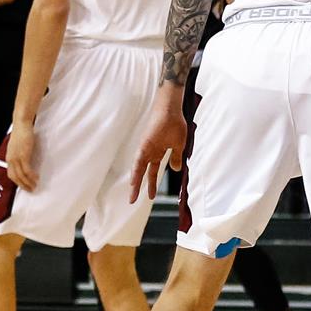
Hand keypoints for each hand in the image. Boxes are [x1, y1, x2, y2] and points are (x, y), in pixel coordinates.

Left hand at [8, 121, 41, 191]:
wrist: (21, 124)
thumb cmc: (21, 134)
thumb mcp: (18, 147)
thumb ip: (19, 155)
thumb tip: (25, 162)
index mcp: (9, 158)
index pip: (11, 175)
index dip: (18, 182)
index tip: (24, 186)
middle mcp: (10, 160)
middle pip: (15, 177)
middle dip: (23, 185)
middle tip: (31, 190)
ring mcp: (16, 158)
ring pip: (21, 175)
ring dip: (28, 182)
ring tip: (35, 186)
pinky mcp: (23, 156)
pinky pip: (27, 170)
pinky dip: (31, 176)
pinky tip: (37, 178)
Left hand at [128, 85, 188, 203]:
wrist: (172, 109)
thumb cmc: (175, 124)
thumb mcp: (178, 145)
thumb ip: (176, 157)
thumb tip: (176, 169)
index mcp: (158, 153)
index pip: (152, 172)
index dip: (150, 184)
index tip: (149, 196)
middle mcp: (150, 152)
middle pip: (142, 172)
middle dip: (139, 187)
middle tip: (133, 200)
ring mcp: (146, 147)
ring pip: (138, 167)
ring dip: (135, 180)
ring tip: (132, 193)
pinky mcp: (145, 143)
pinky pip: (139, 158)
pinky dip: (136, 168)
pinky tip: (134, 178)